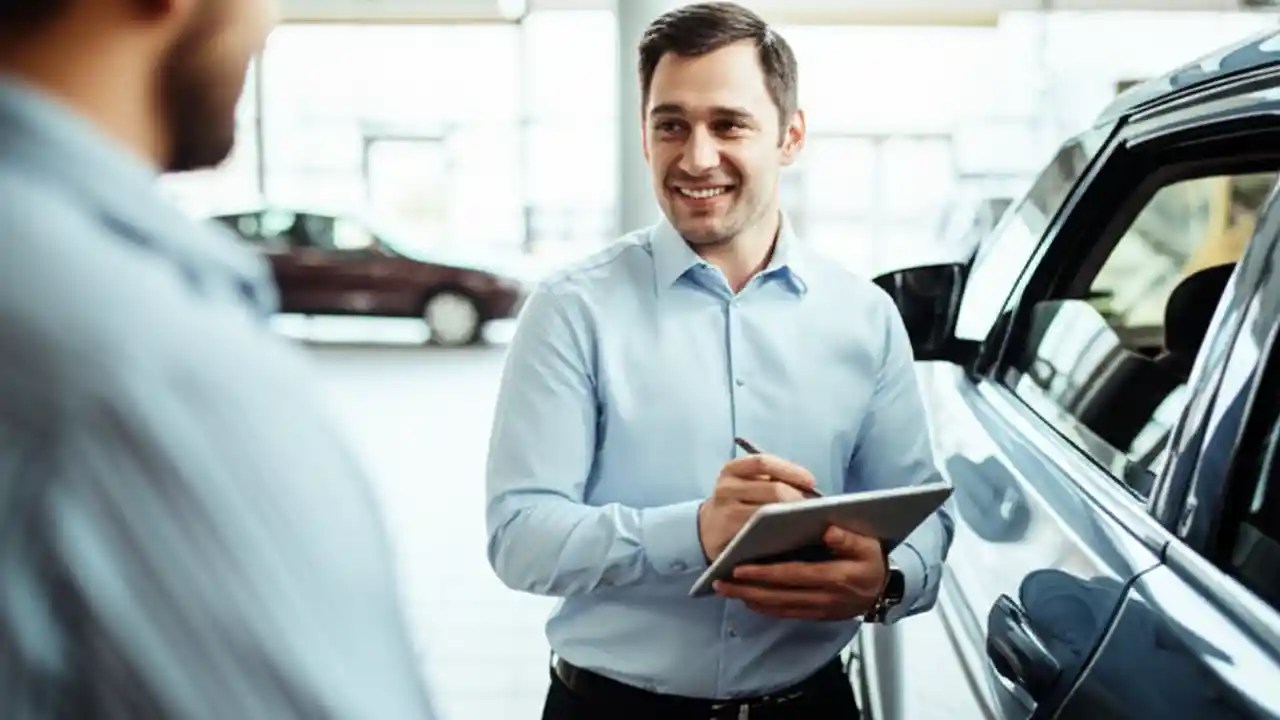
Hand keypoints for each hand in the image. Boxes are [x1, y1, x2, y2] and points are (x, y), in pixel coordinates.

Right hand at [697, 454, 816, 561]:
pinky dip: (778, 535)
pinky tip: (792, 538)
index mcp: (733, 470)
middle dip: (798, 499)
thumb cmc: (740, 504)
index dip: (790, 470)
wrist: (709, 529)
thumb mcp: (748, 485)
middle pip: (772, 490)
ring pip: (767, 514)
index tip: (811, 481)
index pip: (763, 462)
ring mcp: (724, 514)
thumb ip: (772, 481)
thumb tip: (811, 489)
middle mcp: (725, 488)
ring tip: (810, 523)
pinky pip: (758, 535)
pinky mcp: (725, 537)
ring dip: (793, 518)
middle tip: (817, 509)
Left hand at [713, 527, 886, 620]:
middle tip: (720, 582)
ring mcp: (820, 609)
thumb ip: (848, 537)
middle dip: (747, 589)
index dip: (764, 573)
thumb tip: (827, 529)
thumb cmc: (871, 559)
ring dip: (751, 600)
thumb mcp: (868, 543)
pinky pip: (787, 614)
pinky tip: (748, 600)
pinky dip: (765, 608)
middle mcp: (825, 597)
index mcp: (835, 577)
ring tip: (726, 590)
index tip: (739, 567)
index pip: (793, 575)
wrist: (884, 589)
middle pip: (779, 595)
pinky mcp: (817, 615)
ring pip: (779, 607)